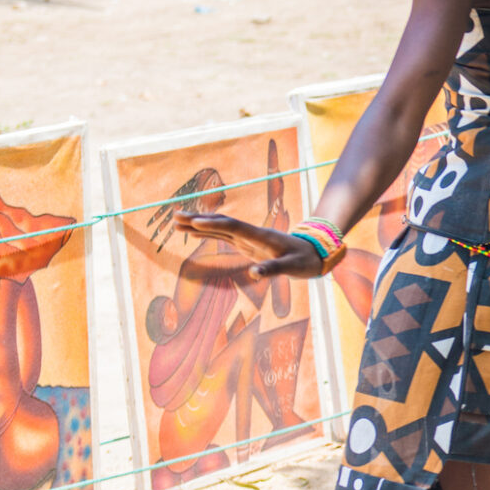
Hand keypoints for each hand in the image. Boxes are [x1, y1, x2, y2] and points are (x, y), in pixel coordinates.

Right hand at [175, 214, 323, 278]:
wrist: (313, 252)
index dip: (215, 225)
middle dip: (199, 219)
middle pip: (222, 223)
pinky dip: (206, 232)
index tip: (195, 222)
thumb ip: (274, 269)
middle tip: (175, 215)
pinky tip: (192, 231)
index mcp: (261, 237)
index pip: (235, 228)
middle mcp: (251, 234)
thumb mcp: (293, 267)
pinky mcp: (245, 243)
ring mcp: (247, 237)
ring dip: (198, 224)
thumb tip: (255, 273)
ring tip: (175, 221)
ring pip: (219, 227)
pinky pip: (222, 235)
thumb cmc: (304, 260)